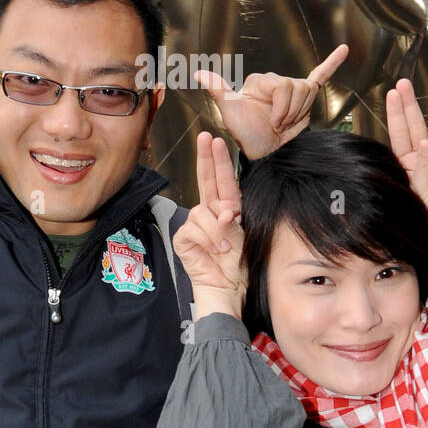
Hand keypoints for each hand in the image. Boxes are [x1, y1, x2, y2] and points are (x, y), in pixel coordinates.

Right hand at [173, 133, 245, 318]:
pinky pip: (194, 230)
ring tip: (224, 249)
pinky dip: (207, 241)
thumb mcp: (243, 239)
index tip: (215, 140)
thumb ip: (233, 222)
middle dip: (206, 158)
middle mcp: (210, 213)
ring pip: (203, 213)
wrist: (227, 289)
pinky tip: (213, 252)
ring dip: (216, 231)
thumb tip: (224, 212)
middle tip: (205, 138)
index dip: (218, 160)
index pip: (222, 180)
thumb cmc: (238, 265)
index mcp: (227, 209)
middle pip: (206, 180)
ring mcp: (194, 225)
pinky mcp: (183, 239)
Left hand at [198, 44, 347, 159]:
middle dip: (290, 112)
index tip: (272, 122)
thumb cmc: (247, 134)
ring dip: (300, 113)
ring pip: (309, 93)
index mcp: (260, 81)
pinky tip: (343, 50)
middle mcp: (277, 82)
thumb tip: (199, 72)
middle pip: (298, 88)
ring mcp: (292, 90)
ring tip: (286, 124)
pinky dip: (332, 64)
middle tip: (279, 125)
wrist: (265, 153)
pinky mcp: (305, 98)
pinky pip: (321, 76)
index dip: (282, 108)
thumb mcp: (231, 112)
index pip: (284, 86)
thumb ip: (219, 90)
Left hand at [386, 78, 427, 258]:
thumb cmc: (427, 216)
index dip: (397, 112)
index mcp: (408, 163)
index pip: (401, 133)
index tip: (393, 92)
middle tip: (403, 84)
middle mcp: (425, 158)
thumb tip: (426, 142)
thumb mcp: (416, 192)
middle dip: (410, 104)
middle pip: (418, 125)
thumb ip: (421, 167)